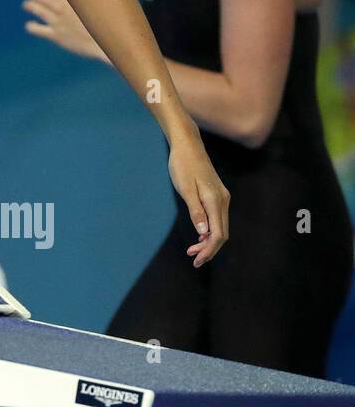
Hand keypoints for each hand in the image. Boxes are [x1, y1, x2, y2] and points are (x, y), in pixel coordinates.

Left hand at [22, 0, 107, 61]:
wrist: (108, 41)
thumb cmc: (104, 17)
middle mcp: (60, 6)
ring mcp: (56, 20)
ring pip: (33, 8)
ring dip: (28, 5)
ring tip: (28, 5)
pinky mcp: (55, 35)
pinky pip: (35, 29)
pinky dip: (30, 26)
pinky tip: (31, 25)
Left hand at [168, 135, 229, 266]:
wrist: (187, 145)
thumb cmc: (183, 165)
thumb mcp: (185, 189)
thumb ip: (195, 211)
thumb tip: (203, 233)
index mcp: (215, 201)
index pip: (218, 233)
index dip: (209, 249)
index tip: (197, 260)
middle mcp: (223, 200)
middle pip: (222, 233)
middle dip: (209, 249)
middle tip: (193, 260)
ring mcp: (221, 197)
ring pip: (220, 226)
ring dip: (209, 240)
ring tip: (193, 251)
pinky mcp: (217, 194)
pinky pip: (217, 217)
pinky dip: (210, 229)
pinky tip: (200, 235)